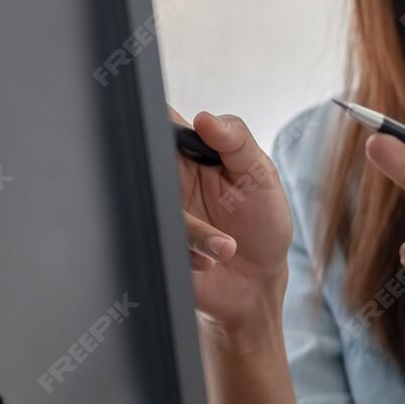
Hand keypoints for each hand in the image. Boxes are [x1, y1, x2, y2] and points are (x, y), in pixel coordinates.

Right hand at [172, 106, 292, 338]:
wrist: (255, 284)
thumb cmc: (262, 224)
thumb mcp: (261, 177)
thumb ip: (238, 142)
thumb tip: (206, 118)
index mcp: (189, 152)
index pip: (160, 122)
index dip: (159, 124)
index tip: (181, 145)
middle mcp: (166, 178)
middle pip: (142, 163)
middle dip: (170, 184)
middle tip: (193, 197)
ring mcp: (157, 210)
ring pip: (153, 207)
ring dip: (195, 232)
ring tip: (227, 247)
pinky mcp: (153, 242)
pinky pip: (156, 240)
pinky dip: (190, 254)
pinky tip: (210, 262)